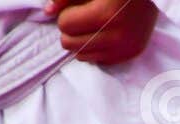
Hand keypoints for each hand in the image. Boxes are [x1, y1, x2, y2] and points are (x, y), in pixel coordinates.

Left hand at [43, 0, 157, 64]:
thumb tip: (47, 11)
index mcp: (106, 14)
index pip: (65, 25)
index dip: (66, 14)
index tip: (76, 7)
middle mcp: (117, 36)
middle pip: (70, 44)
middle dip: (70, 30)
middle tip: (81, 17)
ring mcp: (126, 48)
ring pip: (82, 56)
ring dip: (81, 41)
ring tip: (92, 26)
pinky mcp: (131, 54)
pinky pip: (99, 60)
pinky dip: (96, 49)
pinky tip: (103, 34)